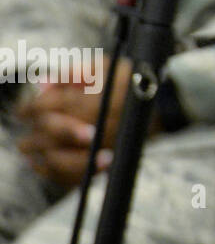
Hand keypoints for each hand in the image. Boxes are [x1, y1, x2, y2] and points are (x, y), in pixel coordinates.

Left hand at [14, 67, 151, 190]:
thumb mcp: (107, 67)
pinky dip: (55, 173)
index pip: (59, 105)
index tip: (24, 109)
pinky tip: (42, 164)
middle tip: (28, 127)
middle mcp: (105, 126)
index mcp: (104, 99)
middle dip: (38, 129)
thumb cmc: (131, 82)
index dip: (36, 106)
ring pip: (62, 159)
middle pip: (56, 133)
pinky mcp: (106, 167)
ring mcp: (105, 149)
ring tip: (30, 147)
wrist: (162, 107)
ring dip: (41, 153)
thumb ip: (75, 73)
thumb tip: (44, 84)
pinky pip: (74, 177)